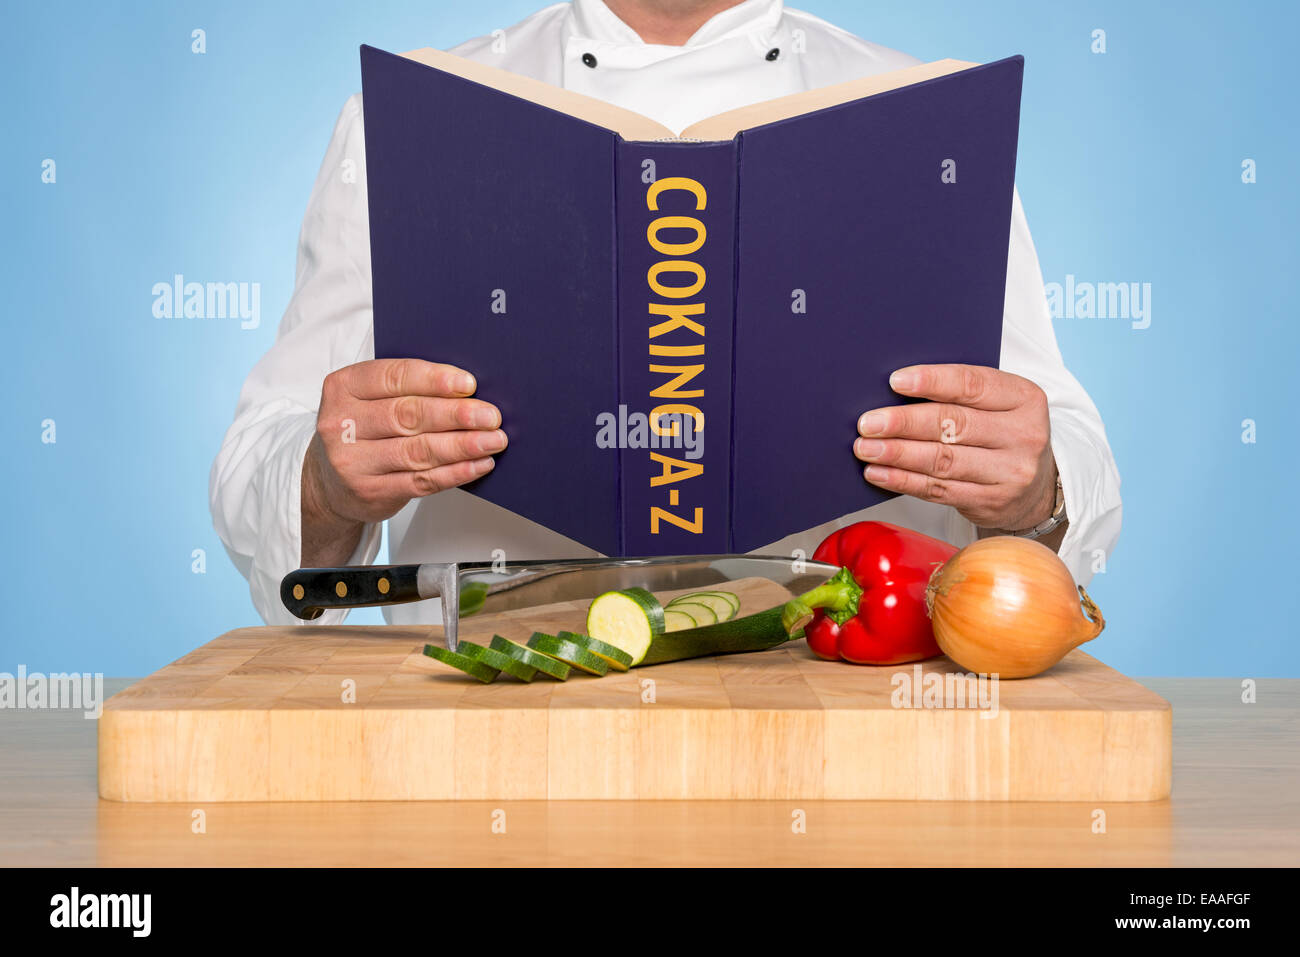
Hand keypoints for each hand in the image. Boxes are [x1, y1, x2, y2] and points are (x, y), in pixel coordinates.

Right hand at [301, 358, 505, 564]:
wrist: (328, 481)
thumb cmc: (361, 430)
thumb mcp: (369, 399)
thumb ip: (407, 389)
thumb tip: (467, 390)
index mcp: (343, 388)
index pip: (393, 377)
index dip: (434, 380)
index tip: (469, 384)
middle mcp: (341, 424)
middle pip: (408, 415)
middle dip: (456, 415)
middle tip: (490, 416)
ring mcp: (353, 462)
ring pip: (418, 451)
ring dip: (463, 445)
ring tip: (493, 441)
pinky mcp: (370, 492)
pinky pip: (421, 481)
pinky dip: (455, 473)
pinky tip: (478, 465)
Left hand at [853, 364, 1056, 530]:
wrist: (1037, 488)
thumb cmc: (1004, 435)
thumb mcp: (1000, 406)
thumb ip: (961, 395)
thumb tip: (895, 391)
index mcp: (1025, 398)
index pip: (974, 384)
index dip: (933, 381)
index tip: (896, 381)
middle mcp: (1023, 435)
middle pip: (954, 424)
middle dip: (904, 422)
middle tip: (869, 422)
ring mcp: (1010, 473)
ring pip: (943, 460)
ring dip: (897, 454)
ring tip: (866, 448)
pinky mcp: (991, 502)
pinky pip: (938, 490)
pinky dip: (903, 481)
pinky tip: (879, 473)